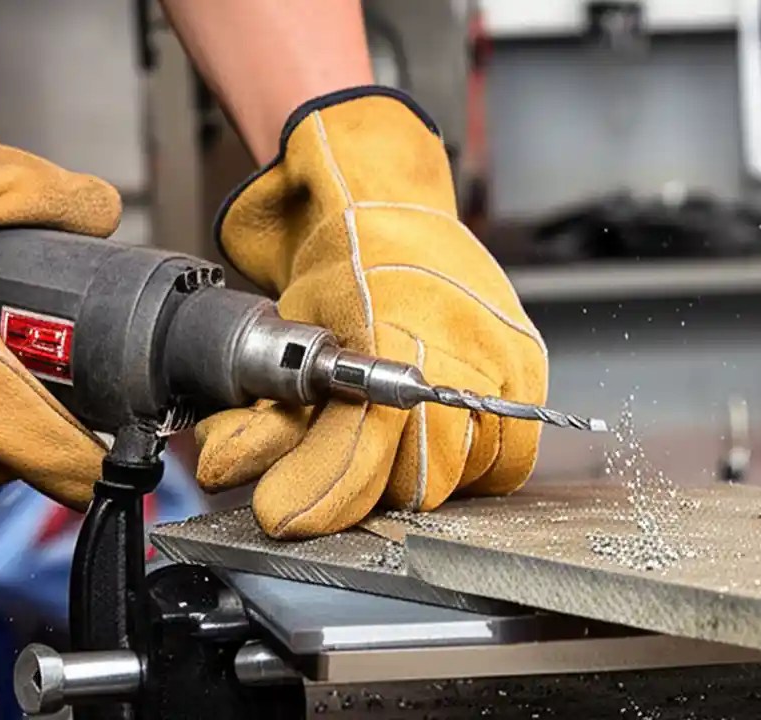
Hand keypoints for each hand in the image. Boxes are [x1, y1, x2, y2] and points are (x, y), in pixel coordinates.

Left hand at [195, 88, 547, 537]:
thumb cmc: (341, 268)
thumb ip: (265, 419)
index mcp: (389, 331)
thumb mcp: (286, 341)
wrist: (390, 211)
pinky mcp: (530, 367)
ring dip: (420, 475)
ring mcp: (504, 357)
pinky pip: (509, 460)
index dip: (323, 490)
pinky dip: (474, 467)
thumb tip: (230, 472)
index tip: (284, 511)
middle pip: (420, 480)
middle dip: (372, 485)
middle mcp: (461, 347)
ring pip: (465, 478)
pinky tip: (437, 441)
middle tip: (344, 459)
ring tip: (391, 438)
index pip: (364, 449)